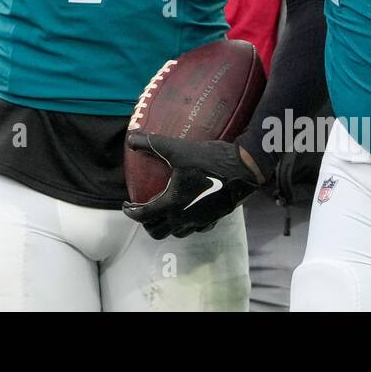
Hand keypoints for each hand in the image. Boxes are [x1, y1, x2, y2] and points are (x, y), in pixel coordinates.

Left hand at [122, 132, 261, 239]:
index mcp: (172, 204)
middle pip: (157, 232)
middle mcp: (184, 218)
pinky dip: (185, 224)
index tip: (127, 204)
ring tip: (163, 210)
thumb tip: (131, 137)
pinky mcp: (214, 219)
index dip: (130, 212)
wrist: (243, 168)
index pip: (143, 217)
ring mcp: (200, 221)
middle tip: (144, 208)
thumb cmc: (209, 160)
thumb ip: (152, 144)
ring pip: (176, 233)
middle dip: (146, 223)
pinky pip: (195, 229)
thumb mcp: (177, 149)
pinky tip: (186, 210)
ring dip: (165, 225)